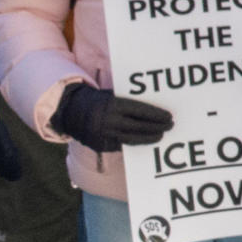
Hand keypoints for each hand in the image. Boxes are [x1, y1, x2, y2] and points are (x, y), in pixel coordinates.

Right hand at [48, 81, 171, 149]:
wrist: (71, 112)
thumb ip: (128, 102)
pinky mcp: (102, 145)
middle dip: (157, 127)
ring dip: (149, 138)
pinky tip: (143, 139)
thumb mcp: (112, 95)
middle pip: (139, 126)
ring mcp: (105, 134)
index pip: (140, 110)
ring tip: (160, 136)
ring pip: (132, 139)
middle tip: (170, 126)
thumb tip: (152, 110)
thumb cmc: (98, 101)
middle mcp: (109, 120)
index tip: (168, 116)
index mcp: (113, 105)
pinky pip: (122, 145)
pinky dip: (134, 142)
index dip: (156, 115)